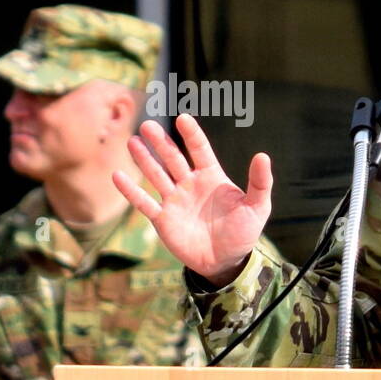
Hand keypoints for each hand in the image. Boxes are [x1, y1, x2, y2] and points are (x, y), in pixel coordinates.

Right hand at [113, 113, 271, 286]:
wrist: (226, 261)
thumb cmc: (243, 233)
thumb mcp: (257, 207)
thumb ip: (260, 182)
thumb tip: (263, 156)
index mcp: (212, 177)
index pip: (200, 150)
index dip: (192, 134)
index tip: (183, 118)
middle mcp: (190, 184)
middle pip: (173, 158)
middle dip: (161, 142)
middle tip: (148, 125)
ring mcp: (174, 200)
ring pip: (156, 175)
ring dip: (144, 159)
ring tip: (133, 141)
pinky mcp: (163, 219)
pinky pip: (144, 202)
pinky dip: (131, 191)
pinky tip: (117, 175)